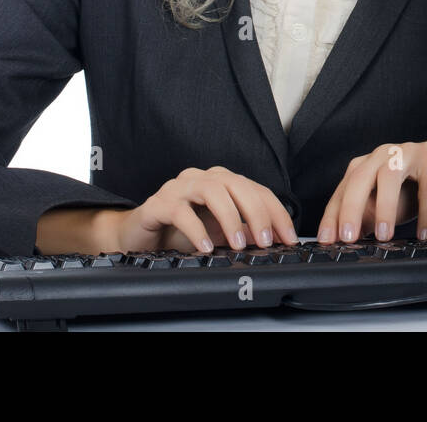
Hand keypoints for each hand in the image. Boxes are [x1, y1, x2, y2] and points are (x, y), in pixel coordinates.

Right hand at [106, 166, 297, 253]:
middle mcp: (201, 178)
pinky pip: (180, 211)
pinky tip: (206, 247)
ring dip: (230, 218)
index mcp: (220, 182)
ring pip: (212, 191)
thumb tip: (271, 240)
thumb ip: (242, 232)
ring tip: (238, 244)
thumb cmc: (179, 232)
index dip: (276, 212)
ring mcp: (178, 188)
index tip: (289, 237)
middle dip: (257, 213)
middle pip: (237, 184)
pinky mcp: (157, 204)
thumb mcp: (218, 233)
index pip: (256, 190)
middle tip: (266, 241)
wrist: (137, 236)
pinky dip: (196, 230)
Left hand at [316, 139, 426, 244]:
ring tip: (384, 236)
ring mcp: (407, 153)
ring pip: (389, 176)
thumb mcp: (388, 205)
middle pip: (360, 178)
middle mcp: (382, 155)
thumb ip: (368, 218)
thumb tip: (348, 240)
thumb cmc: (415, 185)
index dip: (332, 216)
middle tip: (348, 237)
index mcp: (365, 166)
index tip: (327, 240)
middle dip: (351, 208)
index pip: (342, 191)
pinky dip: (426, 213)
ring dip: (384, 207)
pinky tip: (424, 234)